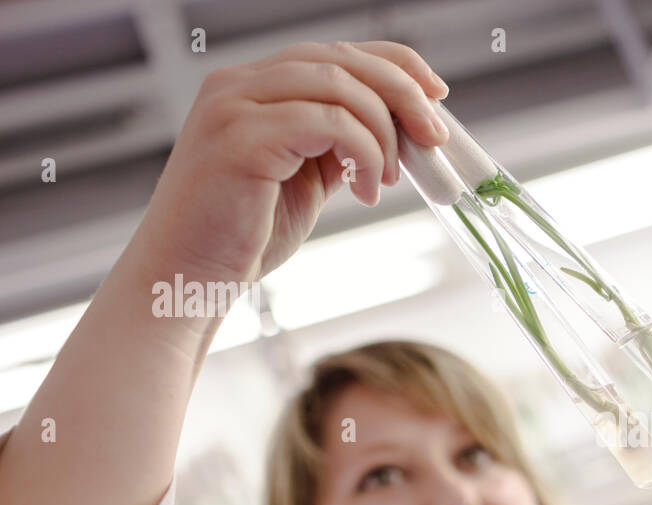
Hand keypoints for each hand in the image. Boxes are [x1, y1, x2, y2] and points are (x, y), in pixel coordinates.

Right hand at [132, 40, 448, 288]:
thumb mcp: (305, 180)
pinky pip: (328, 123)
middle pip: (343, 61)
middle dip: (403, 94)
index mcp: (254, 86)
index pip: (336, 52)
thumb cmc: (243, 235)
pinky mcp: (241, 137)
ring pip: (340, 88)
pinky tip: (364, 191)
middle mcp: (239, 83)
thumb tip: (399, 133)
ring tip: (387, 179)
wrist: (188, 277)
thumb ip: (339, 147)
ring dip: (383, 134)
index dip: (395, 65)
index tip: (435, 95)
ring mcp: (235, 105)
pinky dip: (362, 154)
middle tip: (433, 138)